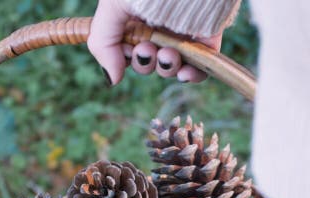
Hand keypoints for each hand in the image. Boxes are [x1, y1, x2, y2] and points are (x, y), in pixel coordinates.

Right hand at [88, 0, 222, 85]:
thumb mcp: (112, 5)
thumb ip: (103, 43)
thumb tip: (112, 79)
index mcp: (135, 14)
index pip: (126, 47)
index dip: (124, 56)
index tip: (127, 50)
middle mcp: (158, 23)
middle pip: (148, 59)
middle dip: (144, 62)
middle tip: (147, 50)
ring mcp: (182, 31)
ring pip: (171, 65)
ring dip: (166, 68)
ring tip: (168, 55)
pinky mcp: (205, 37)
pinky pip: (199, 67)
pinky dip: (191, 75)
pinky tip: (184, 73)